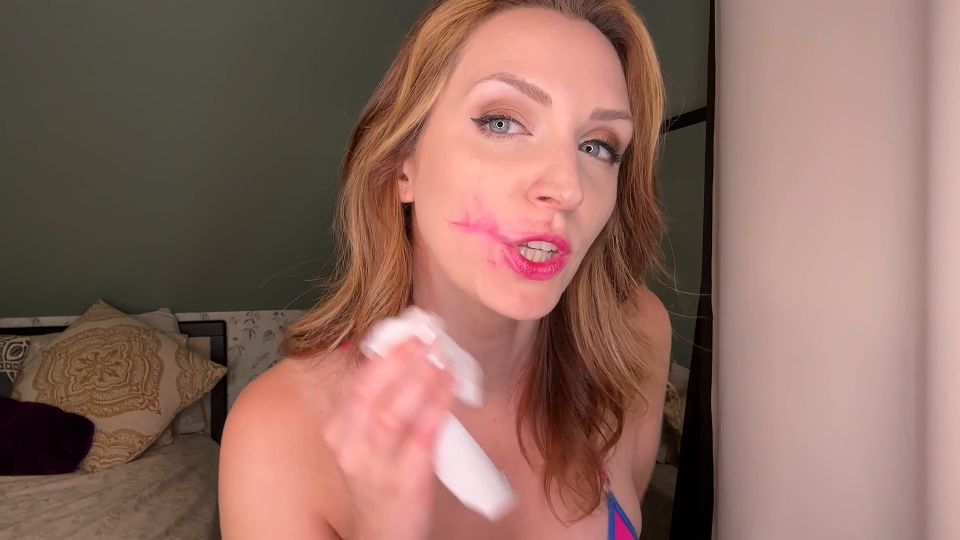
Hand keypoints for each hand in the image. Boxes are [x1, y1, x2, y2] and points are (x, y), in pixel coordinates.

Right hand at [322, 337, 455, 539]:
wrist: (383, 534)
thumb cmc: (379, 480)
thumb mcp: (364, 439)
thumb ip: (374, 401)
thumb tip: (395, 352)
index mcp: (337, 431)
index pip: (356, 384)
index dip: (382, 354)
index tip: (406, 330)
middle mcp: (350, 449)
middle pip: (369, 394)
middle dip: (398, 361)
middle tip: (425, 338)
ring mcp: (376, 468)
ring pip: (392, 414)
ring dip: (420, 380)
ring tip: (441, 359)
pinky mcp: (404, 483)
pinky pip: (421, 438)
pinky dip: (436, 407)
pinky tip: (450, 389)